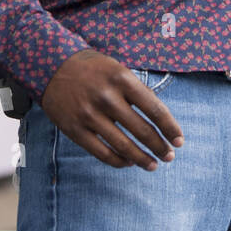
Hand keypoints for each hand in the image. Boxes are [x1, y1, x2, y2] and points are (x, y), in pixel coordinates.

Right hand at [41, 49, 183, 169]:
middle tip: (169, 156)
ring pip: (123, 146)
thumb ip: (137, 92)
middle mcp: (107, 97)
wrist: (51, 65)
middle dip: (160, 147)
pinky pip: (102, 153)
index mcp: (122, 79)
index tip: (179, 140)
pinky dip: (118, 161)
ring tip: (152, 165)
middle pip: (142, 130)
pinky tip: (128, 163)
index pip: (155, 109)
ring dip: (142, 159)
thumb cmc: (92, 68)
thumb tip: (160, 120)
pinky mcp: (75, 130)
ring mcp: (89, 115)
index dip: (170, 128)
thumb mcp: (118, 69)